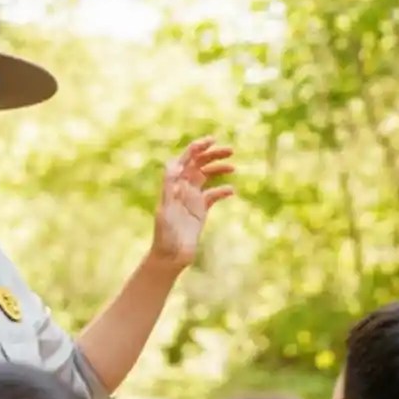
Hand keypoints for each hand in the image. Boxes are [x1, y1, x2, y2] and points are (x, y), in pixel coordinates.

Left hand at [149, 136, 234, 270]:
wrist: (170, 257)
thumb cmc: (165, 235)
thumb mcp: (167, 210)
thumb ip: (170, 188)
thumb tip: (174, 164)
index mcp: (172, 184)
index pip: (185, 159)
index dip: (197, 148)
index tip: (212, 142)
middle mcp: (182, 188)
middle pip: (198, 164)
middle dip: (213, 155)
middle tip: (230, 150)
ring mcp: (191, 198)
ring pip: (206, 176)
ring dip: (219, 168)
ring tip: (233, 167)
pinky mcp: (200, 210)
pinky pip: (213, 195)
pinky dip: (222, 190)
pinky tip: (231, 191)